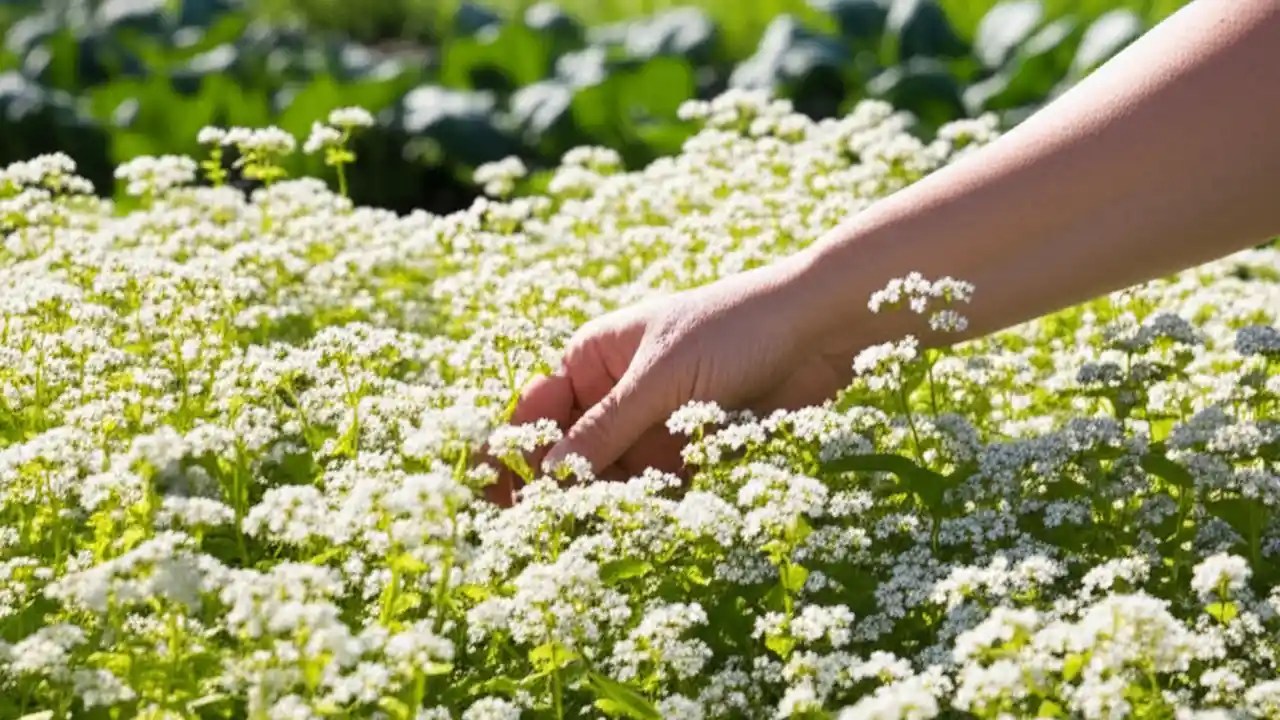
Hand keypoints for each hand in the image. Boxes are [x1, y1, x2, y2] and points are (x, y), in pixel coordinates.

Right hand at [488, 259, 856, 504]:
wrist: (822, 330)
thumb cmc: (734, 328)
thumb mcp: (661, 377)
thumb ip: (603, 430)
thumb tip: (542, 479)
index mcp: (594, 356)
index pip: (535, 411)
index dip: (509, 451)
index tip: (486, 493)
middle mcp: (616, 394)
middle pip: (566, 453)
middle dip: (550, 490)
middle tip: (528, 533)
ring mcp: (652, 427)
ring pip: (607, 480)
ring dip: (595, 506)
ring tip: (575, 537)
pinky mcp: (690, 456)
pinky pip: (652, 493)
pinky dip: (640, 512)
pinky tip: (627, 530)